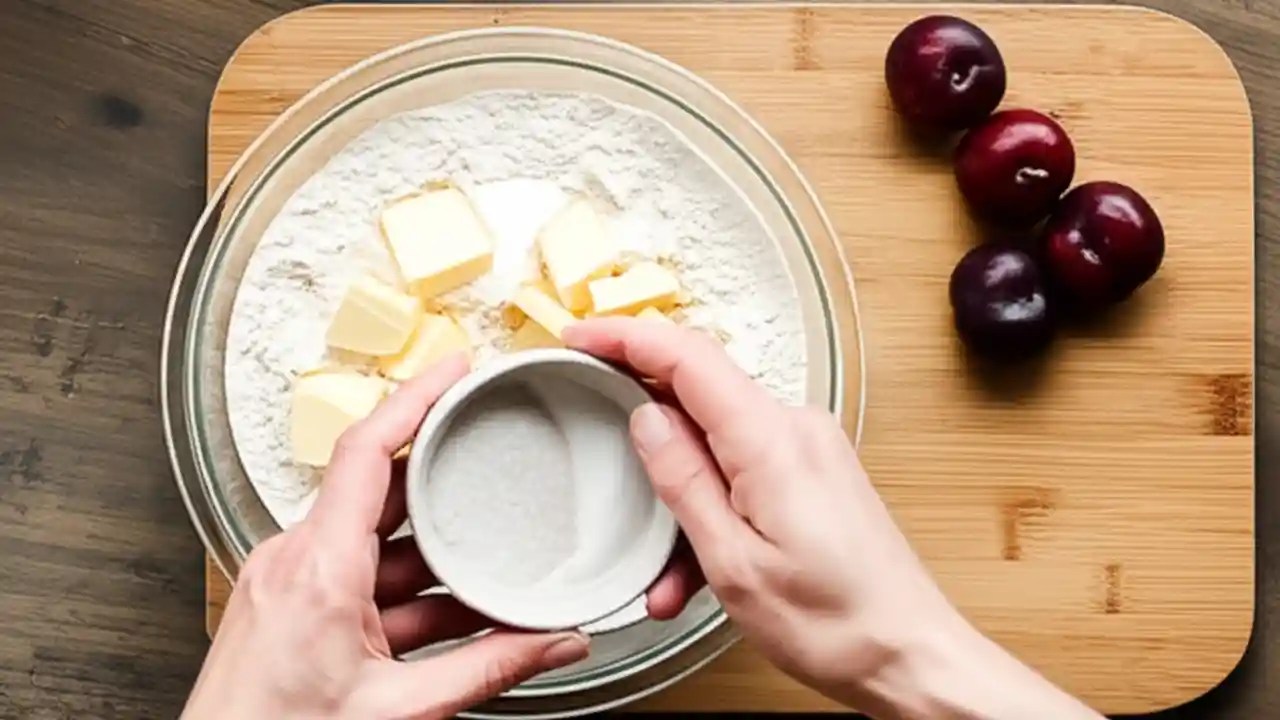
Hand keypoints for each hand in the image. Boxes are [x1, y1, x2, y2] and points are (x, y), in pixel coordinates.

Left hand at [181, 355, 587, 719]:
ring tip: (492, 563)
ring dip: (433, 554)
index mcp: (318, 569)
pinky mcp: (292, 609)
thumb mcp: (399, 710)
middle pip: (382, 493)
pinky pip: (360, 577)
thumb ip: (488, 670)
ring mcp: (290, 584)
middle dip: (446, 483)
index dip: (416, 399)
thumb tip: (554, 643)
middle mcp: (296, 562)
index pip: (368, 452)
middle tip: (496, 459)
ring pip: (377, 544)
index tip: (454, 370)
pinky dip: (409, 589)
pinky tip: (453, 610)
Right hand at [566, 319, 1102, 719]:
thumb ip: (683, 480)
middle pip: (697, 397)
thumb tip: (646, 419)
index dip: (626, 336)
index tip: (579, 336)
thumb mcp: (732, 562)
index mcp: (771, 440)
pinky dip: (712, 513)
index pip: (688, 356)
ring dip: (680, 502)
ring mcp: (808, 449)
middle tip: (605, 470)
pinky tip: (699, 573)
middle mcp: (795, 429)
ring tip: (667, 580)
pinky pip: (743, 471)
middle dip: (646, 443)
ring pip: (715, 448)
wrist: (909, 654)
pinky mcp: (813, 473)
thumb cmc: (836, 622)